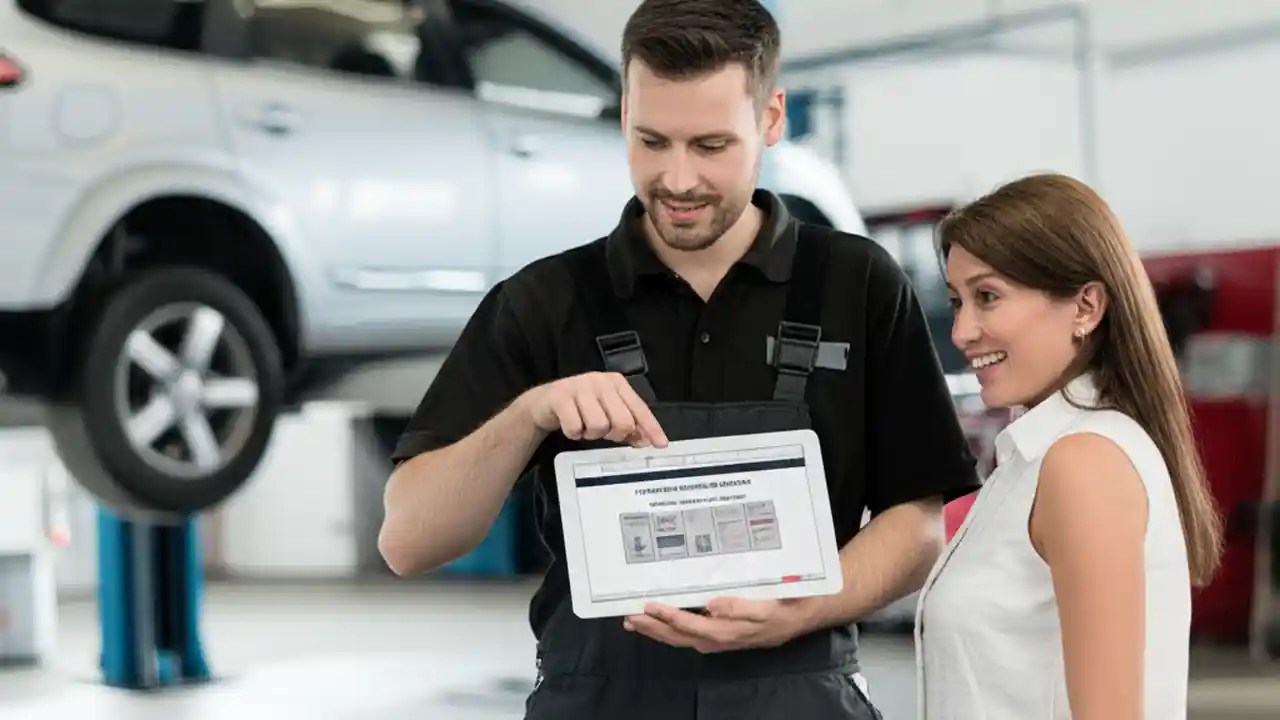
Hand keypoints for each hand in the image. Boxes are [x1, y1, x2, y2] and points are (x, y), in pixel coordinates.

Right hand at [521, 372, 668, 447]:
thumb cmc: (580, 408)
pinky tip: (571, 426)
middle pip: (622, 421)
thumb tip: (646, 440)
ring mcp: (579, 386)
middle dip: (614, 434)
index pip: (639, 409)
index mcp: (616, 383)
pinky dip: (573, 433)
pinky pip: (575, 427)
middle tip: (604, 433)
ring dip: (590, 434)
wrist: (544, 403)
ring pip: (599, 425)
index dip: (651, 428)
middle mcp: (600, 381)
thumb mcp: (607, 413)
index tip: (660, 445)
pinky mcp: (560, 396)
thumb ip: (628, 425)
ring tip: (584, 427)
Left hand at [623, 596, 814, 652]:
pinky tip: (660, 623)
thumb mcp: (764, 606)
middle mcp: (715, 639)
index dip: (666, 616)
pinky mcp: (718, 635)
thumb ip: (738, 607)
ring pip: (679, 638)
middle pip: (676, 635)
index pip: (687, 624)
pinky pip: (687, 635)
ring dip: (655, 631)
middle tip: (628, 617)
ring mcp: (715, 640)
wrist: (798, 617)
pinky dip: (669, 630)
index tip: (648, 606)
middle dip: (651, 627)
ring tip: (634, 622)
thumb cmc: (781, 608)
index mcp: (723, 631)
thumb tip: (712, 605)